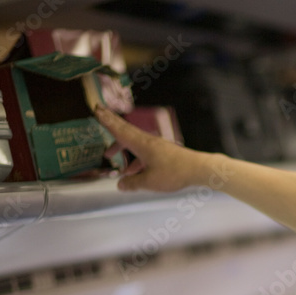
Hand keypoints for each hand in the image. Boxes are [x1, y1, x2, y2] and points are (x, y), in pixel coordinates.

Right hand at [95, 106, 209, 192]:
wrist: (199, 169)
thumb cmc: (174, 173)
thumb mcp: (149, 182)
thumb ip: (132, 183)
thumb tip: (120, 184)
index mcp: (142, 145)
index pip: (119, 130)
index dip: (106, 121)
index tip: (96, 109)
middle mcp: (148, 141)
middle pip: (125, 130)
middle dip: (111, 123)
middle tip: (99, 112)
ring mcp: (156, 146)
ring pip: (133, 142)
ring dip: (120, 146)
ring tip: (108, 154)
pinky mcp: (163, 153)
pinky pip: (143, 152)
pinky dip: (134, 158)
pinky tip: (132, 172)